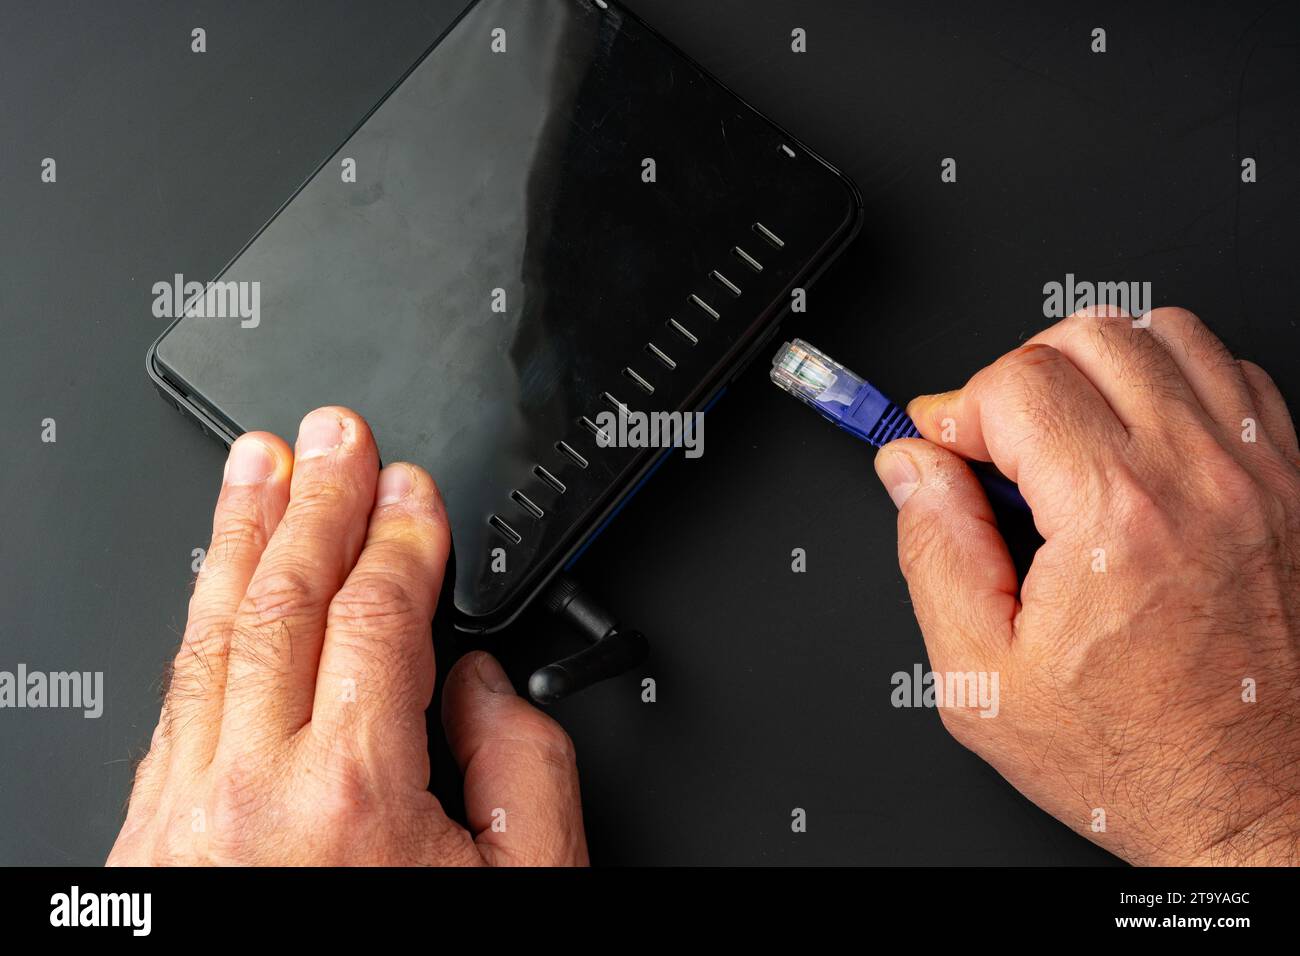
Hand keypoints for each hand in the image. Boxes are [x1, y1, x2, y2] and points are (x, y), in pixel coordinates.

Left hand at [109, 407, 586, 865]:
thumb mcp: (524, 888)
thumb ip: (527, 773)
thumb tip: (489, 687)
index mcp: (354, 792)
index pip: (374, 615)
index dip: (398, 535)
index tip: (407, 489)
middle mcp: (255, 789)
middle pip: (285, 601)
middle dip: (317, 501)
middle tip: (334, 437)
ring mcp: (187, 809)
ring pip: (212, 634)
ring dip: (242, 535)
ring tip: (262, 469)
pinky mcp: (151, 834)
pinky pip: (177, 695)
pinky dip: (204, 619)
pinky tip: (222, 582)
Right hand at [875, 307, 1299, 865]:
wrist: (1261, 808)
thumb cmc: (1139, 760)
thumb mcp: (985, 678)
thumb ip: (934, 552)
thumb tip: (911, 468)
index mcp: (1115, 521)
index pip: (1016, 382)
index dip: (956, 408)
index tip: (945, 448)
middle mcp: (1199, 480)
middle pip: (1088, 336)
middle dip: (1019, 376)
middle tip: (999, 443)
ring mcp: (1260, 476)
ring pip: (1166, 334)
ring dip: (1097, 366)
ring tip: (1066, 432)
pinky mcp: (1295, 487)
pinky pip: (1232, 376)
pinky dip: (1174, 381)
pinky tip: (1138, 440)